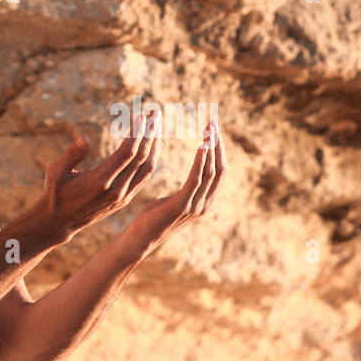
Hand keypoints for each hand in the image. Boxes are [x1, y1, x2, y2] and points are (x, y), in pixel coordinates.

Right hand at [30, 112, 161, 244]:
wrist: (60, 223)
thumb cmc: (55, 193)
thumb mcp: (56, 171)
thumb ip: (72, 154)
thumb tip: (85, 137)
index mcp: (100, 180)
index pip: (127, 152)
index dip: (137, 133)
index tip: (143, 115)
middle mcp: (116, 189)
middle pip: (141, 157)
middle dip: (150, 133)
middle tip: (157, 113)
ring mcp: (123, 196)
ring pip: (147, 168)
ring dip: (155, 145)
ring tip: (158, 125)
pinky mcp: (125, 199)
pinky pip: (144, 177)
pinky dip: (151, 159)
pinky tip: (154, 146)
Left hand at [125, 118, 224, 253]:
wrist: (140, 238)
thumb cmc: (154, 217)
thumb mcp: (177, 199)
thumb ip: (189, 188)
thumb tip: (194, 170)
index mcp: (206, 202)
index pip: (220, 172)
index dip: (219, 149)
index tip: (214, 129)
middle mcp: (206, 205)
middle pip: (220, 169)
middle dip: (218, 144)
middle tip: (214, 123)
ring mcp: (196, 206)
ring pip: (211, 172)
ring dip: (211, 148)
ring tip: (209, 129)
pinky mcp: (183, 205)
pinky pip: (195, 179)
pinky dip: (201, 161)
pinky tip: (201, 146)